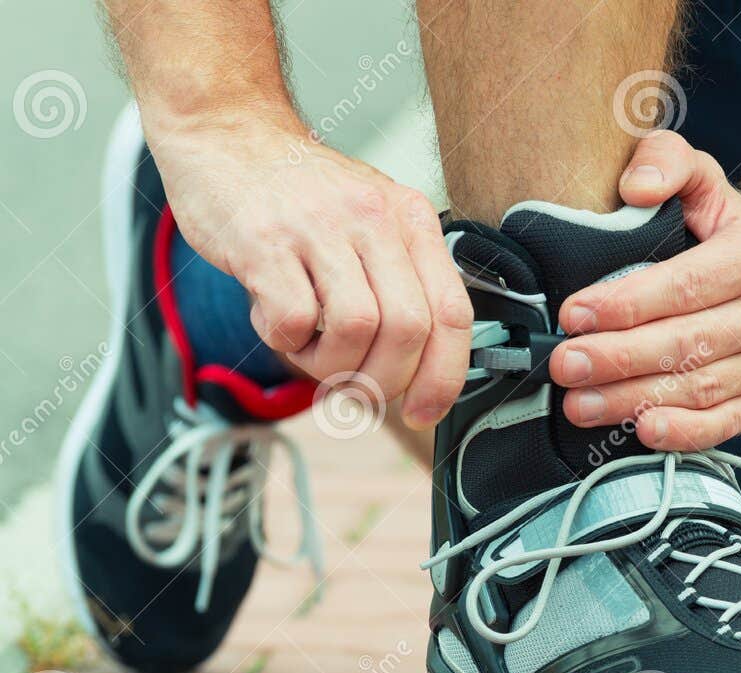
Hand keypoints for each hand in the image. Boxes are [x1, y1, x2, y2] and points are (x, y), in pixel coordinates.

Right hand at [149, 116, 472, 428]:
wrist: (225, 130)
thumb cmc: (299, 194)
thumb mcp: (372, 220)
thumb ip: (403, 283)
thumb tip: (423, 372)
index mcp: (411, 219)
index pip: (452, 314)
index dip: (443, 378)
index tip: (423, 412)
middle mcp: (374, 218)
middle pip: (408, 330)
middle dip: (382, 378)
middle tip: (350, 381)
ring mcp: (318, 226)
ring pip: (356, 330)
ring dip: (330, 362)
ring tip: (306, 343)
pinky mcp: (262, 240)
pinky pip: (293, 320)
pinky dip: (285, 341)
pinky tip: (273, 318)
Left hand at [550, 131, 740, 450]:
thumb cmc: (711, 224)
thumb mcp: (693, 174)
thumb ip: (664, 161)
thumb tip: (635, 188)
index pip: (685, 285)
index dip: (625, 304)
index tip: (571, 314)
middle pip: (687, 343)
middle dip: (618, 358)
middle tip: (563, 365)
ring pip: (698, 388)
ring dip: (633, 400)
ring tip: (578, 403)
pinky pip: (722, 424)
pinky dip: (683, 433)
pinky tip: (641, 431)